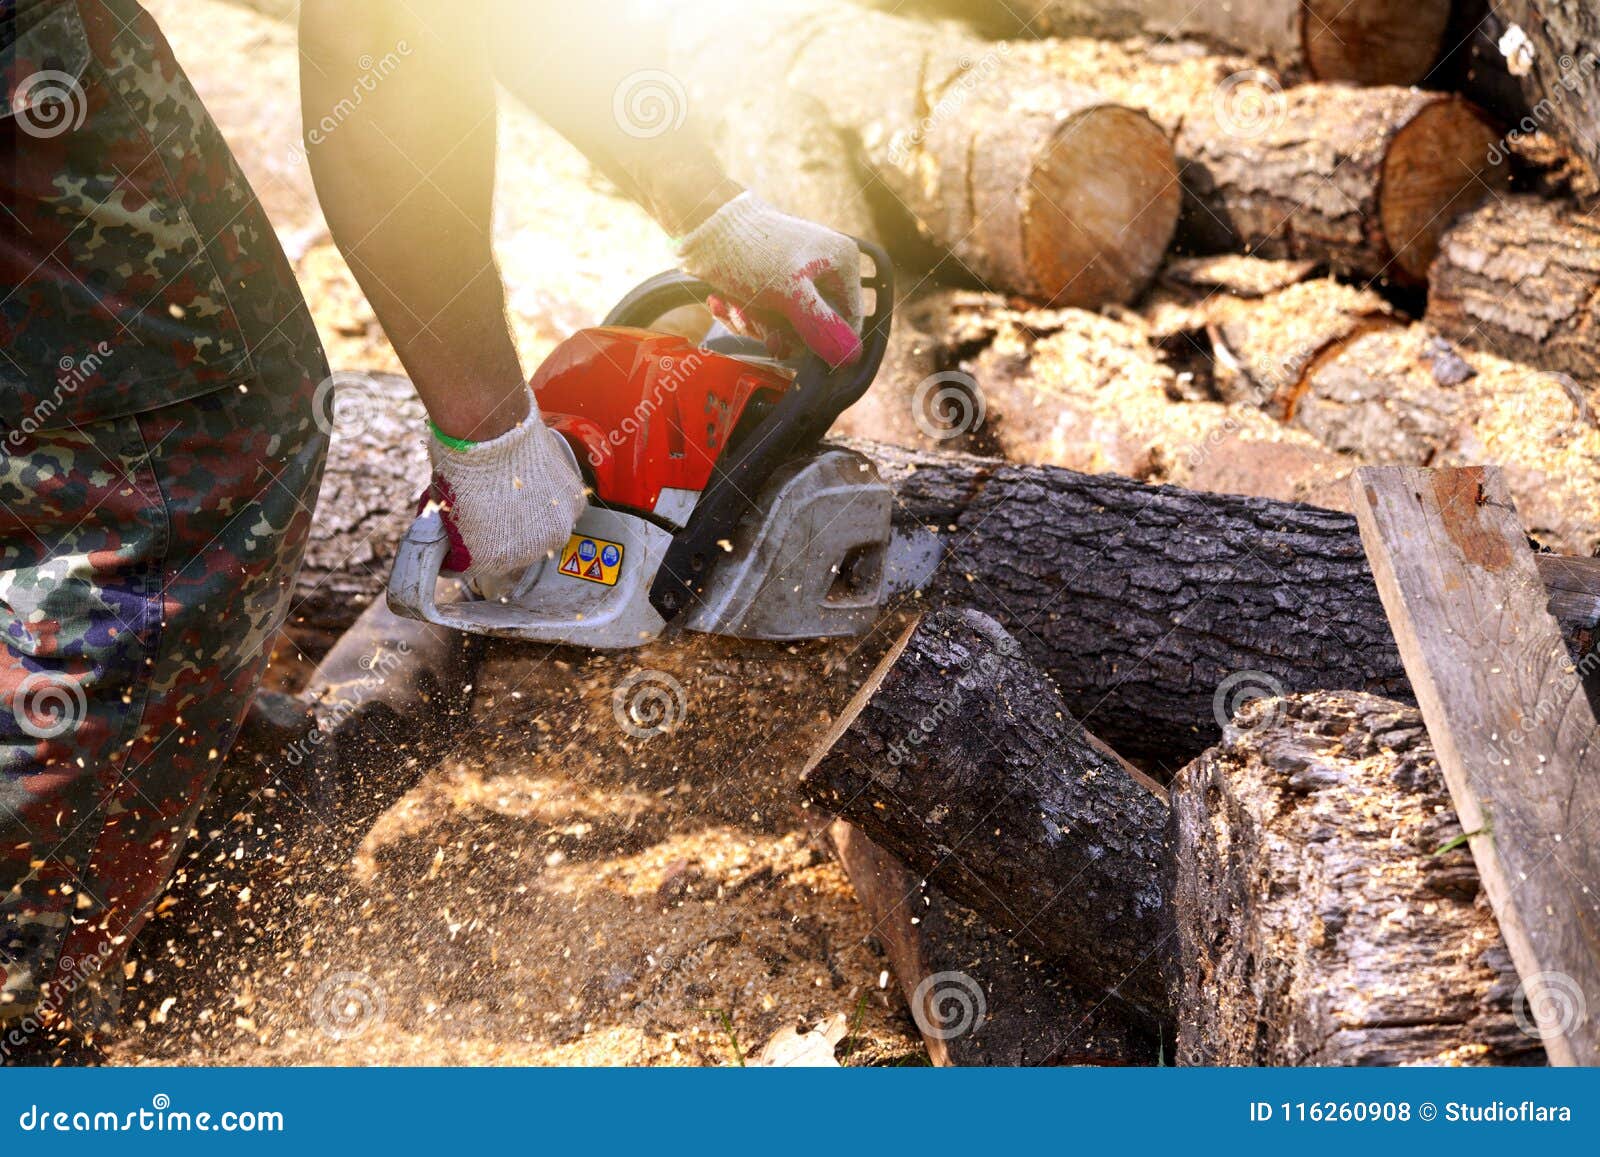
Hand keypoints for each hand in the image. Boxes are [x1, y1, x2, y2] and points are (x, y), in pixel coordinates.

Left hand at [421, 390, 586, 585]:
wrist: (492, 428)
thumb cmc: (463, 462)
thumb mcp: (444, 506)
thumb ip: (454, 531)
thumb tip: (451, 536)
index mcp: (489, 559)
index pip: (476, 565)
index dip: (469, 545)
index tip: (466, 530)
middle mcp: (527, 553)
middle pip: (514, 552)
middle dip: (502, 533)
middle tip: (493, 505)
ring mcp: (555, 529)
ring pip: (543, 534)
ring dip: (532, 520)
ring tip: (517, 493)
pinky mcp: (574, 505)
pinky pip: (563, 512)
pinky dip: (552, 501)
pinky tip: (537, 483)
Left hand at [677, 194, 862, 367]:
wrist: (703, 224)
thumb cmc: (750, 250)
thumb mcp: (789, 294)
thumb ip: (821, 328)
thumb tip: (852, 358)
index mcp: (842, 264)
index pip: (849, 322)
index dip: (821, 342)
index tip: (791, 346)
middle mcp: (824, 269)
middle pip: (812, 327)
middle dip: (775, 331)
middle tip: (750, 319)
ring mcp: (797, 276)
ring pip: (784, 325)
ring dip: (754, 324)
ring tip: (734, 306)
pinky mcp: (773, 282)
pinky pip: (766, 314)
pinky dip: (743, 313)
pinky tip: (723, 300)